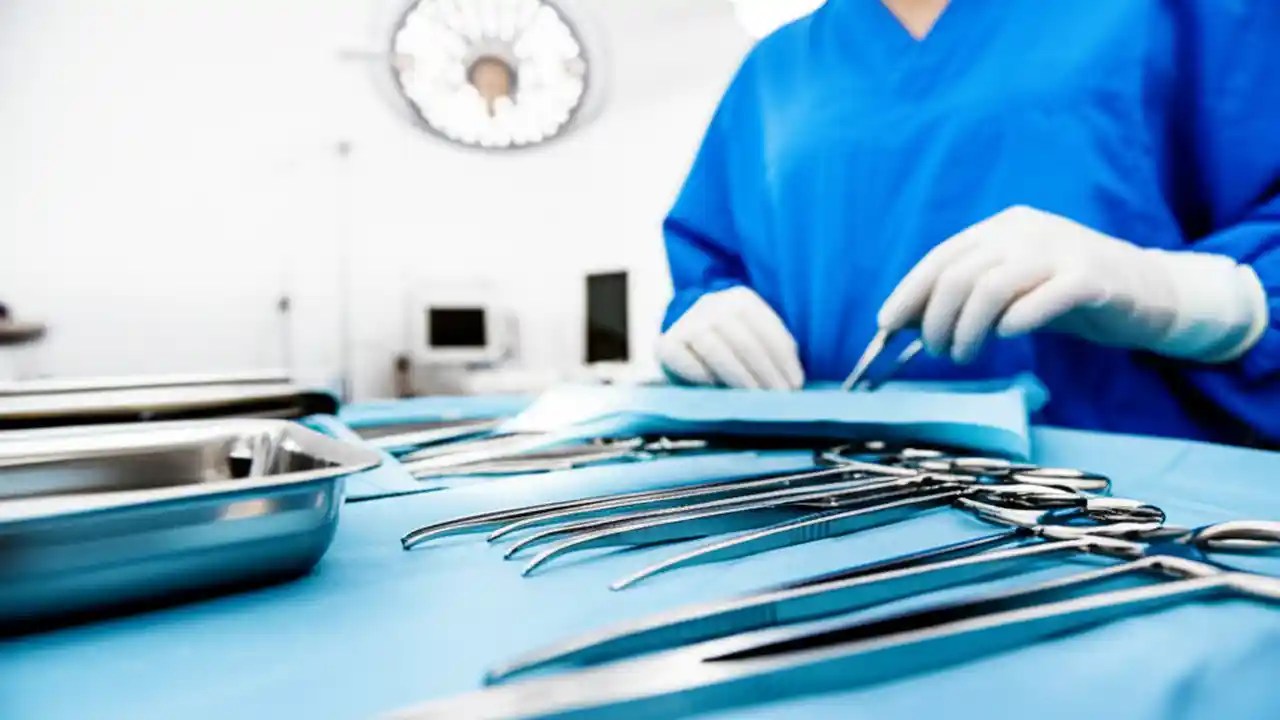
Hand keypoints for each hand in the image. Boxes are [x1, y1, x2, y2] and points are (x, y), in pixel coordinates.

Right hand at [658, 286, 804, 389]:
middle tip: (778, 398)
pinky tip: (717, 388)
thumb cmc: (731, 342)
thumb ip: (773, 349)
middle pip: (745, 342)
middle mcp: (712, 305)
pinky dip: (703, 377)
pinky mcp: (666, 344)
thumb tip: (794, 382)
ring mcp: (687, 322)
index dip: (784, 360)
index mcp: (741, 299)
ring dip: (740, 378)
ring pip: (717, 351)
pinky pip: (686, 361)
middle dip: (766, 374)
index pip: (768, 329)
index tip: (795, 385)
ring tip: (755, 399)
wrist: (684, 335)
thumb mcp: (754, 334)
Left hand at [878, 205, 1265, 363]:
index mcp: (1002, 227)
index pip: (942, 258)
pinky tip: (1007, 338)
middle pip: (960, 275)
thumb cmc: (1067, 295)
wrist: (1150, 293)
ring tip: (964, 356)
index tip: (886, 326)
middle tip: (937, 353)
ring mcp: (1061, 250)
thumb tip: (902, 320)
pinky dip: (1015, 323)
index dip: (909, 292)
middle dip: (936, 320)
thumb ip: (963, 297)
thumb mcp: (1010, 290)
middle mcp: (1027, 231)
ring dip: (967, 330)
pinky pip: (1040, 301)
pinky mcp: (1092, 278)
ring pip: (991, 288)